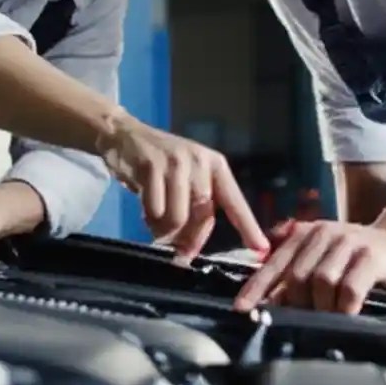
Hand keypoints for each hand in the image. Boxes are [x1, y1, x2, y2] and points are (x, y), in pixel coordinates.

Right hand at [98, 118, 268, 263]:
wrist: (125, 135)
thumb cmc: (160, 162)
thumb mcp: (187, 177)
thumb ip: (197, 207)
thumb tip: (192, 249)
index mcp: (215, 165)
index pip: (235, 201)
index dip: (248, 227)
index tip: (260, 248)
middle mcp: (199, 162)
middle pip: (202, 217)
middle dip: (189, 239)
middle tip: (175, 247)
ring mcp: (175, 163)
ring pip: (177, 219)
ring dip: (164, 231)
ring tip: (156, 222)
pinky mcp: (151, 167)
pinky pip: (154, 211)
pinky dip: (148, 220)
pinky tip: (145, 209)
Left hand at [234, 220, 385, 313]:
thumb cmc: (358, 255)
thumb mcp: (323, 255)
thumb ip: (297, 269)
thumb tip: (270, 298)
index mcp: (305, 233)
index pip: (274, 262)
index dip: (257, 287)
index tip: (241, 307)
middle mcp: (323, 233)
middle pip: (296, 275)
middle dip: (296, 303)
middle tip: (303, 318)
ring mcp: (348, 243)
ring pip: (321, 281)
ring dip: (322, 306)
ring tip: (329, 315)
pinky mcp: (371, 256)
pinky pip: (350, 288)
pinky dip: (345, 306)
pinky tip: (347, 313)